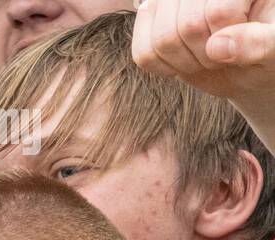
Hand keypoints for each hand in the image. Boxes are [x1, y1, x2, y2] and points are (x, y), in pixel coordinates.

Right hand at [133, 0, 274, 101]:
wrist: (247, 61)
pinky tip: (182, 61)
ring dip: (186, 62)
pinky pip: (142, 53)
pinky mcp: (154, 17)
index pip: (217, 11)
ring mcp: (174, 0)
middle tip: (223, 54)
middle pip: (186, 26)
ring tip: (206, 56)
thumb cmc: (268, 49)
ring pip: (162, 40)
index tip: (241, 43)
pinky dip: (162, 68)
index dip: (228, 39)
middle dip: (206, 54)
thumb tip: (217, 47)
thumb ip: (257, 43)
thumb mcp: (274, 47)